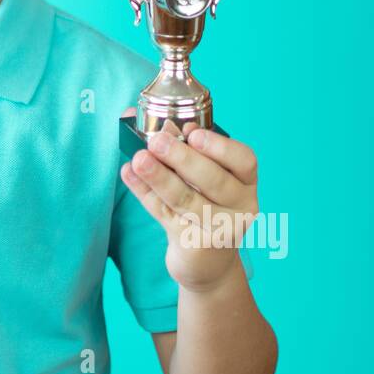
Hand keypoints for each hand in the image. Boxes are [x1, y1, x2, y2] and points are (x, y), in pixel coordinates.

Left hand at [119, 108, 259, 293]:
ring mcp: (219, 229)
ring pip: (187, 200)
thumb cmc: (203, 203)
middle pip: (214, 180)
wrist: (206, 258)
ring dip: (160, 177)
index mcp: (245, 181)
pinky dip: (144, 192)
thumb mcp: (200, 174)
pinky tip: (128, 174)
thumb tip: (135, 115)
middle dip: (183, 159)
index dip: (220, 146)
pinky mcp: (194, 245)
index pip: (244, 161)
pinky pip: (165, 214)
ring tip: (138, 159)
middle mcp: (240, 205)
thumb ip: (178, 143)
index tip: (193, 133)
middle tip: (157, 142)